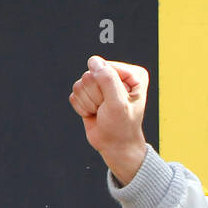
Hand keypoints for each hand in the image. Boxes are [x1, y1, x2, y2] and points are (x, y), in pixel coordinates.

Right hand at [68, 56, 150, 184]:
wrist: (115, 146)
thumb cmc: (122, 127)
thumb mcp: (118, 104)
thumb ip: (107, 80)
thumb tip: (94, 62)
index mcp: (133, 75)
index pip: (105, 67)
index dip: (106, 88)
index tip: (117, 102)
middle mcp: (117, 76)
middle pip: (90, 75)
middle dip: (96, 96)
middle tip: (107, 109)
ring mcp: (101, 84)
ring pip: (80, 84)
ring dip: (89, 102)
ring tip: (102, 112)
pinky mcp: (89, 92)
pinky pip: (74, 93)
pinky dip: (82, 106)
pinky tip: (94, 114)